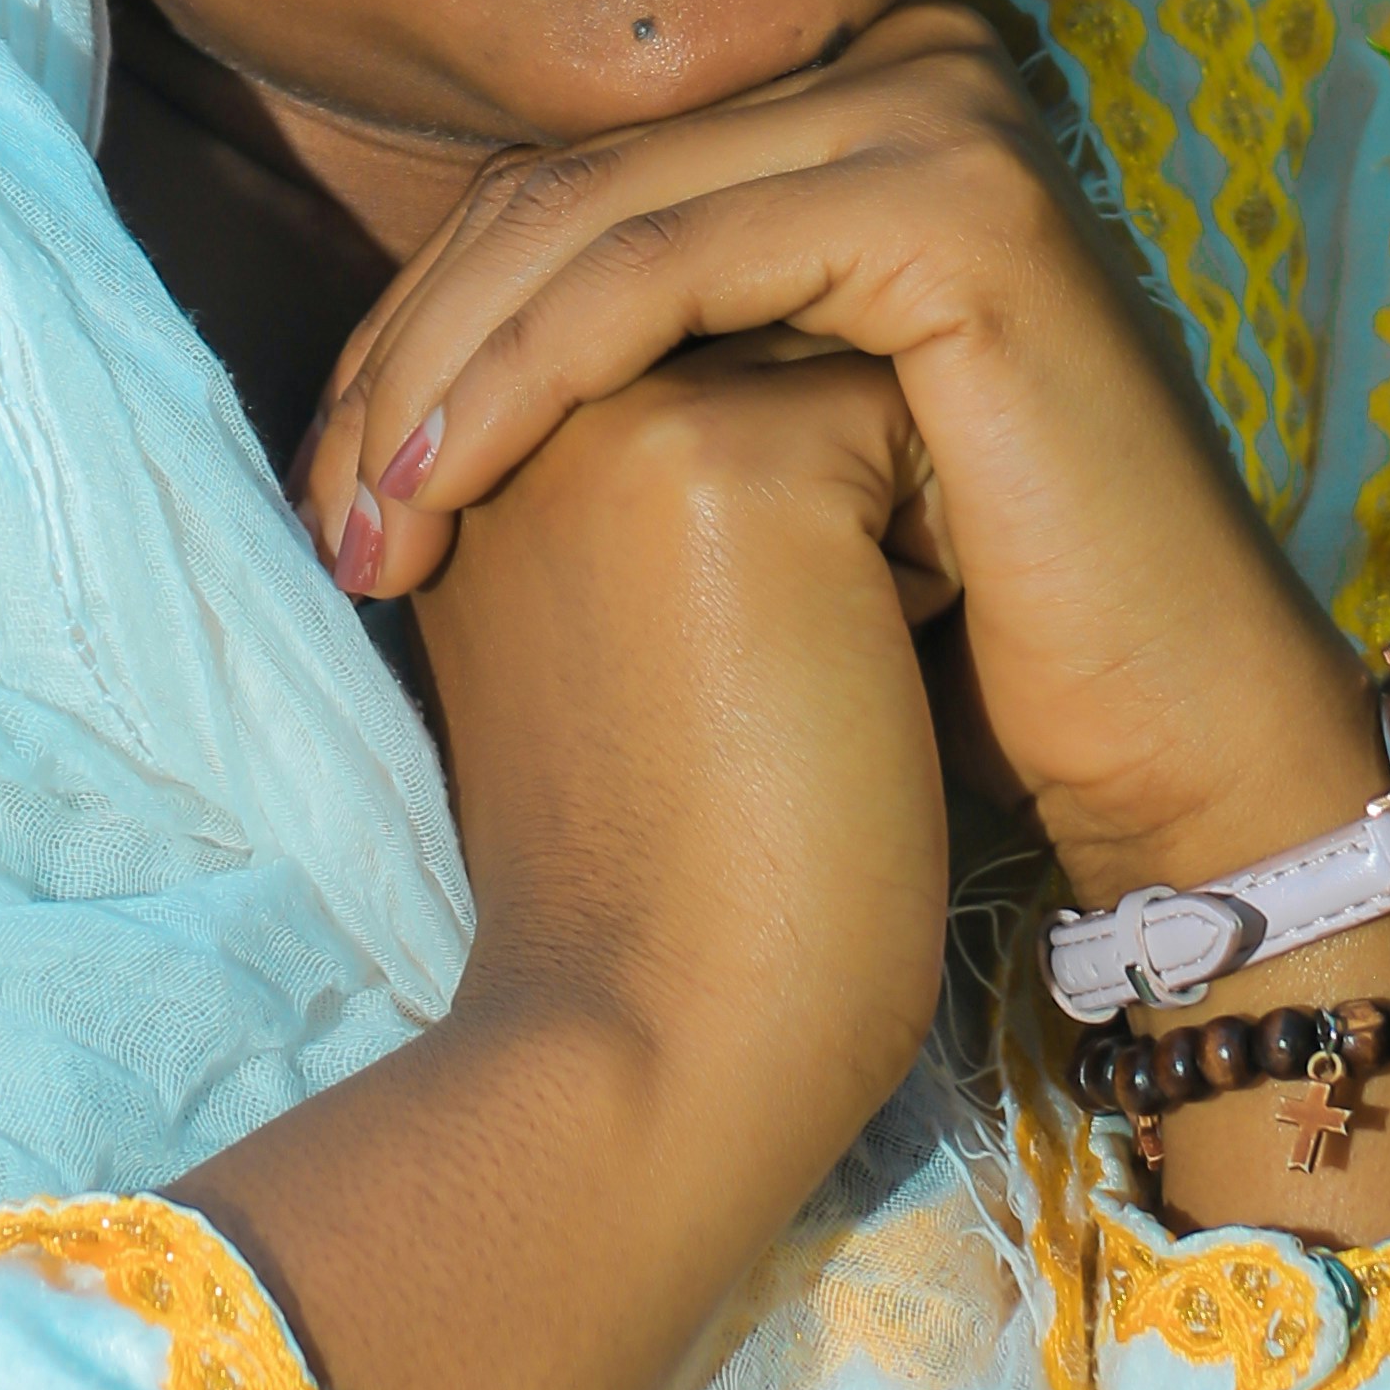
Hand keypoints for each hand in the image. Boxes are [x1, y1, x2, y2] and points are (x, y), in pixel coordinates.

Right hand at [183, 342, 948, 1389]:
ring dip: (863, 507)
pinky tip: (864, 690)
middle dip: (809, 477)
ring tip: (803, 692)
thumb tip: (816, 403)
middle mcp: (518, 414)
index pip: (661, 367)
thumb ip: (653, 515)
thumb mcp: (627, 661)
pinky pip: (894, 418)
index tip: (724, 687)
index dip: (752, 501)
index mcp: (468, 472)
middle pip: (742, 345)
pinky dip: (921, 548)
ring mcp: (609, 416)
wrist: (662, 1044)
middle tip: (778, 689)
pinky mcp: (726, 460)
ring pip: (824, 362)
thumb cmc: (672, 894)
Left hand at [305, 0, 1379, 901]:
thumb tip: (386, 342)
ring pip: (590, 219)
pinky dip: (526, 380)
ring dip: (439, 379)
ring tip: (364, 530)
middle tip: (322, 519)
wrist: (1152, 742)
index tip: (326, 486)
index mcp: (856, 90)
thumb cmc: (945, 627)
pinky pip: (666, 272)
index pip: (573, 173)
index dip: (425, 325)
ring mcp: (946, 108)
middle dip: (411, 354)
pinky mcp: (956, 200)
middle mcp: (912, 54)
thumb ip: (626, 349)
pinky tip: (442, 491)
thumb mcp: (748, 447)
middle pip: (568, 181)